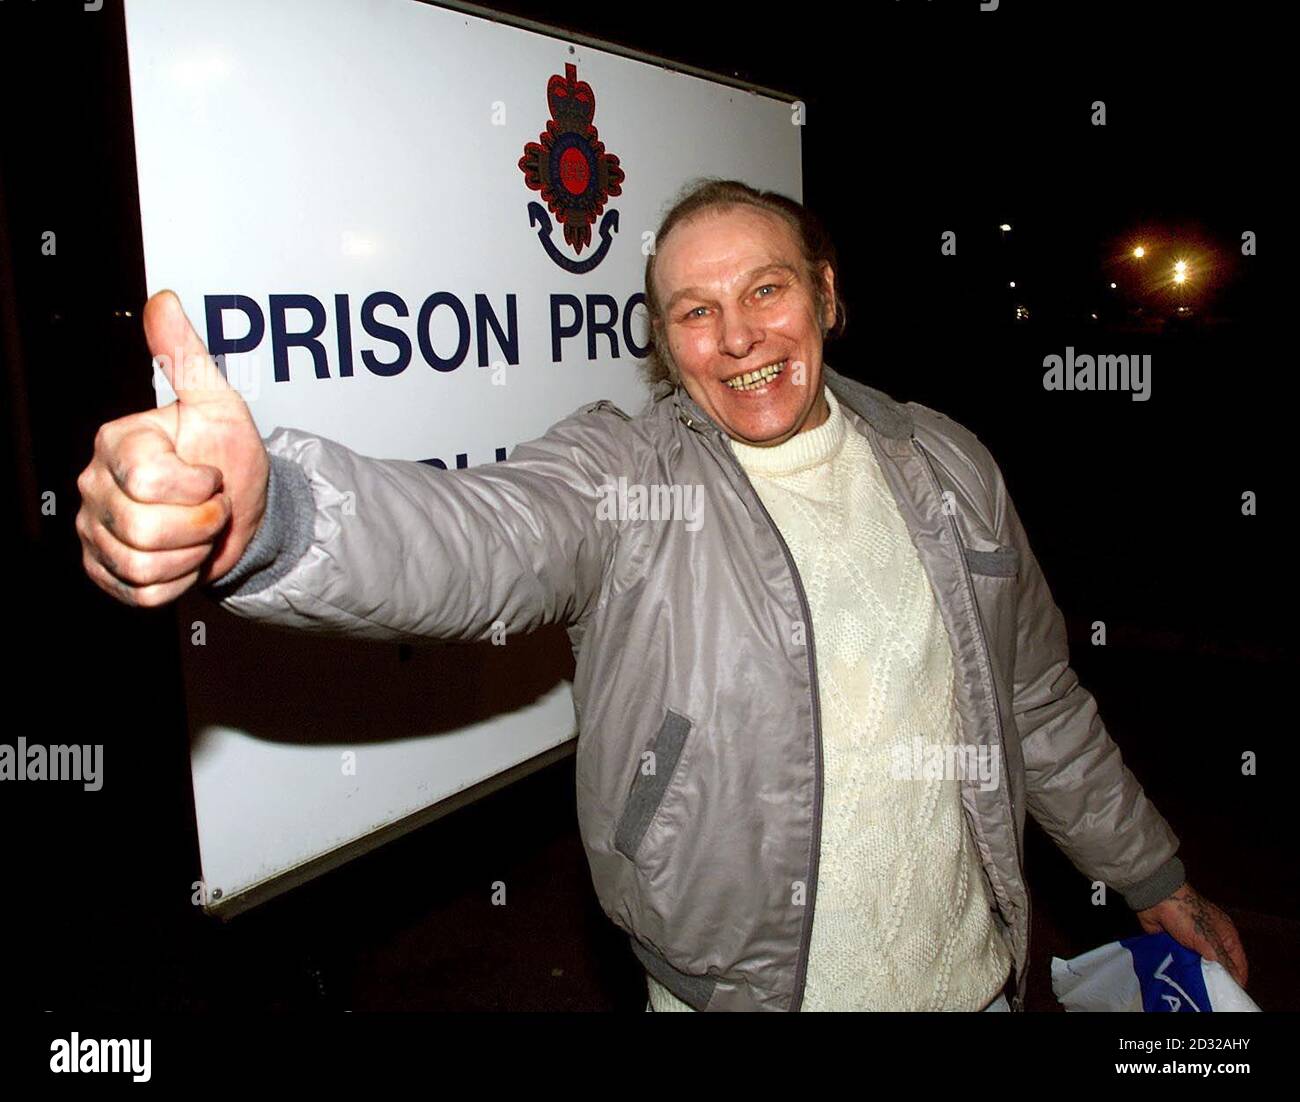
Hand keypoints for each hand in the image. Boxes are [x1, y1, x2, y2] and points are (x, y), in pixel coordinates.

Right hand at [76, 290, 269, 605]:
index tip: (212, 477)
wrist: (243, 512)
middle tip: (211, 508)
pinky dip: (177, 582)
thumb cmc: (228, 456)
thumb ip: (185, 357)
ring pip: (143, 565)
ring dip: (191, 554)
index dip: (197, 488)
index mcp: (119, 442)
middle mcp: (97, 485)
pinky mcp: (105, 570)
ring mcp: (97, 530)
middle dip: (200, 525)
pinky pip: (141, 592)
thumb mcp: (219, 404)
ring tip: (200, 532)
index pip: (149, 480)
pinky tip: (186, 557)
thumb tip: (164, 300)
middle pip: (144, 529)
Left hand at [1136, 881, 1247, 988]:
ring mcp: (1194, 942)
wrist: (1155, 900)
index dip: (1237, 979)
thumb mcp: (1209, 940)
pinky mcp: (1177, 943)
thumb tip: (1236, 982)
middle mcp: (1212, 939)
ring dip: (1198, 975)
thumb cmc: (1186, 916)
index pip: (1238, 963)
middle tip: (1212, 996)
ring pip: (1200, 965)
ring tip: (1196, 991)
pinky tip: (1182, 981)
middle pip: (1218, 966)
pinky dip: (1184, 969)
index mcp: (1226, 935)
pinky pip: (1184, 961)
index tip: (1229, 995)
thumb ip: (1223, 961)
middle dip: (1215, 979)